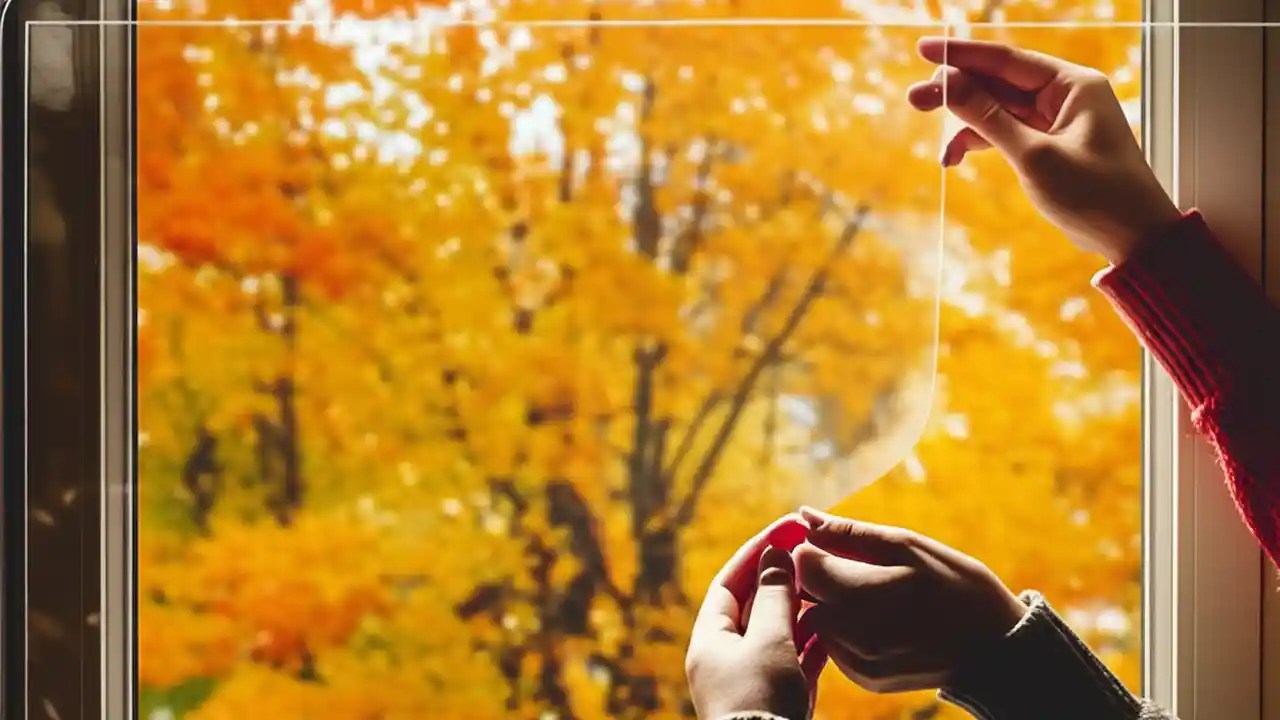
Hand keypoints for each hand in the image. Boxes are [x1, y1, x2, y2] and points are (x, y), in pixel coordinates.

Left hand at [686, 515, 827, 718]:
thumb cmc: (762, 699)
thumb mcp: (769, 639)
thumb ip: (774, 595)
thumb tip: (774, 555)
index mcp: (708, 641)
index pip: (729, 581)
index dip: (757, 551)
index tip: (787, 528)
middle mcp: (723, 660)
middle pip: (753, 607)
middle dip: (782, 580)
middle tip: (811, 555)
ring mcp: (749, 683)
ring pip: (776, 635)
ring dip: (800, 611)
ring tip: (827, 587)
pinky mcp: (774, 703)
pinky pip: (791, 664)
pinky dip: (810, 645)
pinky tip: (833, 629)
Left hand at [792, 507, 1026, 693]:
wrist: (998, 648)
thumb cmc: (957, 586)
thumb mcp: (908, 546)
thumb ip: (849, 532)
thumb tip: (805, 515)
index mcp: (861, 596)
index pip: (804, 564)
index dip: (815, 548)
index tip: (837, 544)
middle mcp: (851, 635)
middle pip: (805, 595)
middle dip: (822, 576)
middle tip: (859, 568)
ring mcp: (856, 662)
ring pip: (816, 621)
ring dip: (832, 603)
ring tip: (874, 593)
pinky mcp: (864, 679)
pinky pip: (834, 645)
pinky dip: (845, 628)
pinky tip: (878, 618)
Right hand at [907, 37, 1182, 264]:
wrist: (1134, 237)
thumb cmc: (1096, 196)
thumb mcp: (1034, 156)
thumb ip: (988, 118)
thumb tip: (948, 83)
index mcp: (1073, 85)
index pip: (1007, 59)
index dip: (962, 55)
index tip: (924, 50)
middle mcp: (1065, 95)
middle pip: (998, 82)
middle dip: (957, 91)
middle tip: (915, 100)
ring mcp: (1057, 120)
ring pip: (998, 109)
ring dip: (965, 123)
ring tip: (937, 147)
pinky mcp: (1049, 144)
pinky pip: (1006, 132)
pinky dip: (981, 142)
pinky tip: (955, 158)